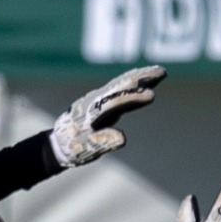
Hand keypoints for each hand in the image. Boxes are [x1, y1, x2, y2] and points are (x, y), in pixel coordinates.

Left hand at [50, 65, 166, 166]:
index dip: (133, 98)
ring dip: (140, 76)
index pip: (115, 102)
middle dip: (141, 78)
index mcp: (91, 112)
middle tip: (162, 72)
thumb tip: (123, 138)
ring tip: (159, 73)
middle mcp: (95, 100)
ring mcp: (98, 98)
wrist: (58, 142)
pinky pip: (120, 88)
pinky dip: (133, 82)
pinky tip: (144, 81)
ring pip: (121, 84)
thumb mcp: (88, 149)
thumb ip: (104, 142)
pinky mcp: (101, 101)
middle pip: (120, 85)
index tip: (152, 95)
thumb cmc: (74, 148)